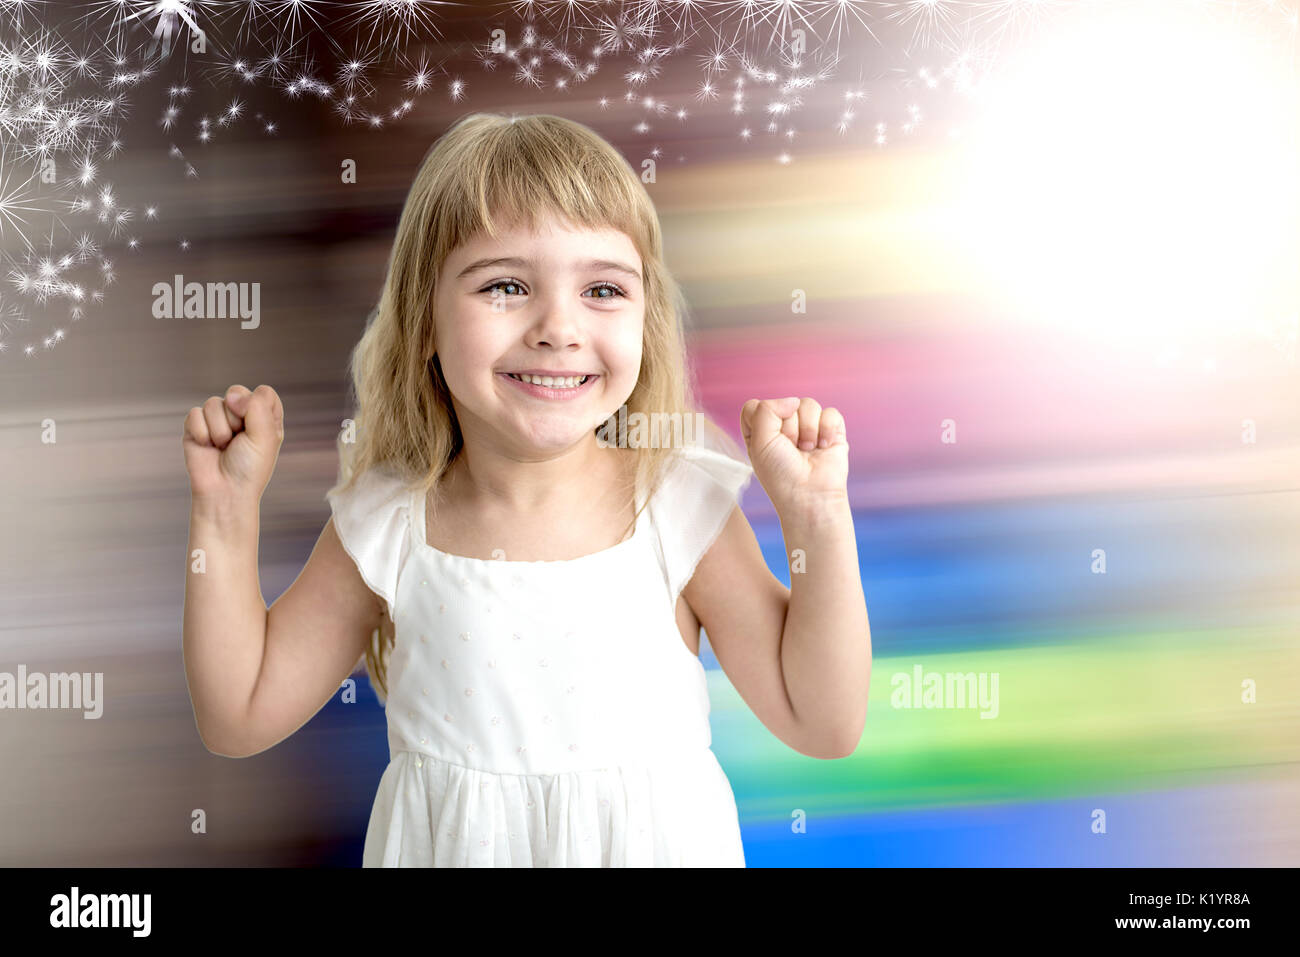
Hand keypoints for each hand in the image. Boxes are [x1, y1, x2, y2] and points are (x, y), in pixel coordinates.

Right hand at [183, 384, 283, 504]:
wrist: (224, 491)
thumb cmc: (249, 468)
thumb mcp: (265, 437)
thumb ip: (257, 408)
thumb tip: (233, 396)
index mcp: (264, 416)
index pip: (263, 392)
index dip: (257, 405)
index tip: (256, 427)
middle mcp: (241, 414)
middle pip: (236, 392)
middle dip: (236, 418)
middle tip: (238, 441)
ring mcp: (217, 419)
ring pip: (213, 403)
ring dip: (219, 430)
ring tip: (223, 447)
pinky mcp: (196, 426)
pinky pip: (195, 414)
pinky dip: (202, 433)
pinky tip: (207, 446)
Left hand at [740, 396, 848, 514]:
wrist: (810, 495)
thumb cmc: (781, 474)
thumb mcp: (759, 442)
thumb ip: (765, 411)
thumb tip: (792, 401)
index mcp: (761, 430)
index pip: (757, 405)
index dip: (764, 419)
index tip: (768, 442)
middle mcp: (785, 426)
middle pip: (786, 403)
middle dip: (788, 428)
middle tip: (791, 450)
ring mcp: (809, 427)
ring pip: (808, 404)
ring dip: (808, 430)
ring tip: (807, 450)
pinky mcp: (831, 431)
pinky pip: (830, 413)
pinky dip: (827, 430)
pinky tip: (824, 447)